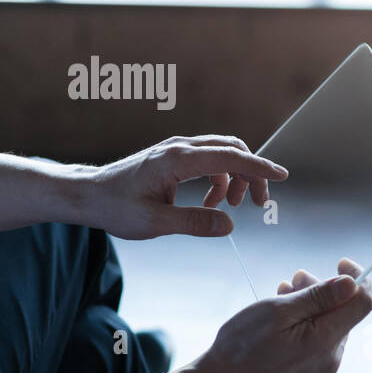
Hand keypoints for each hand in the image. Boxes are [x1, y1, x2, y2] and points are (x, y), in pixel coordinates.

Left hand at [86, 135, 286, 238]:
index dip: (258, 167)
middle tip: (257, 204)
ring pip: (221, 153)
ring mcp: (175, 150)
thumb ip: (193, 222)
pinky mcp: (172, 157)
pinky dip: (218, 179)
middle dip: (251, 173)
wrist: (89, 195)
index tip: (282, 176)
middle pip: (231, 149)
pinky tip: (209, 203)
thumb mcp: (154, 223)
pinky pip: (207, 160)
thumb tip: (228, 224)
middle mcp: (179, 148)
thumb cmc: (116, 208)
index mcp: (177, 160)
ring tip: (229, 207)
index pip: (229, 157)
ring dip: (234, 178)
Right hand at [189, 258, 371, 372]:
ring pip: (329, 330)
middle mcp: (330, 362)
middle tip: (293, 279)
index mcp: (325, 343)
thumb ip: (318, 297)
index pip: (363, 303)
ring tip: (282, 297)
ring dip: (311, 309)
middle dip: (323, 292)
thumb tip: (353, 283)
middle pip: (342, 315)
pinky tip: (282, 323)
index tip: (341, 263)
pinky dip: (305, 329)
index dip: (358, 277)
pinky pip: (318, 347)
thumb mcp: (277, 311)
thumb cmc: (242, 346)